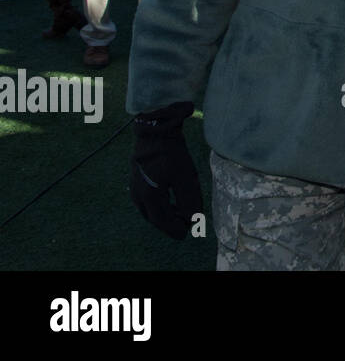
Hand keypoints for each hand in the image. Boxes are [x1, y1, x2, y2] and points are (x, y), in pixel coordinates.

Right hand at [129, 102, 202, 239]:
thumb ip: (189, 200)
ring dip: (164, 214)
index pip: (163, 222)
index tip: (189, 231)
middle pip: (155, 218)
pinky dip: (159, 204)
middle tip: (186, 224)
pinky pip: (146, 200)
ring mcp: (134, 188)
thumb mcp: (185, 177)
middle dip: (171, 223)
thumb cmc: (171, 153)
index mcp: (149, 198)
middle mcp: (138, 196)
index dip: (176, 228)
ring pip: (149, 210)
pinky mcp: (136, 180)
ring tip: (180, 212)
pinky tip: (169, 199)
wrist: (155, 130)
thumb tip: (193, 220)